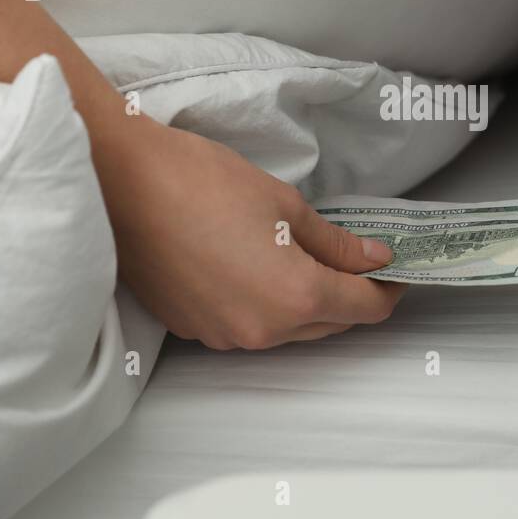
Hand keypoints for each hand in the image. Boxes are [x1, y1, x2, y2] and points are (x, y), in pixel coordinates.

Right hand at [99, 118, 405, 349]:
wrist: (121, 185)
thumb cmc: (202, 183)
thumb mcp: (286, 206)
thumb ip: (336, 243)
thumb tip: (374, 258)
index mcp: (294, 297)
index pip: (364, 309)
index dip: (388, 290)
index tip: (396, 270)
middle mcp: (262, 330)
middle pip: (328, 324)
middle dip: (350, 295)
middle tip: (360, 260)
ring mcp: (223, 335)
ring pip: (287, 329)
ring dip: (306, 302)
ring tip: (307, 258)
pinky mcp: (192, 329)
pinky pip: (247, 326)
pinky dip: (264, 304)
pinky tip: (258, 267)